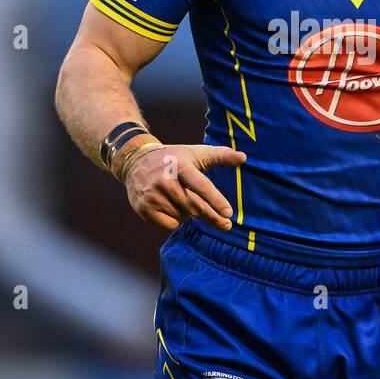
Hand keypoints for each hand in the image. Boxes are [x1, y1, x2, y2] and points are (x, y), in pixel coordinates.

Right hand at [124, 143, 245, 231]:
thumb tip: (243, 157)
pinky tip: (171, 206)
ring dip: (189, 213)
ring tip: (182, 199)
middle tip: (227, 225)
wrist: (136, 160)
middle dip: (212, 217)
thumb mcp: (196, 153)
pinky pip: (170, 224)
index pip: (200, 185)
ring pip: (183, 216)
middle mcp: (165, 180)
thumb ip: (221, 155)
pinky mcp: (144, 208)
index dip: (215, 200)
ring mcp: (153, 195)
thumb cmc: (174, 158)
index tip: (228, 213)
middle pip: (194, 206)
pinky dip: (176, 220)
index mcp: (180, 165)